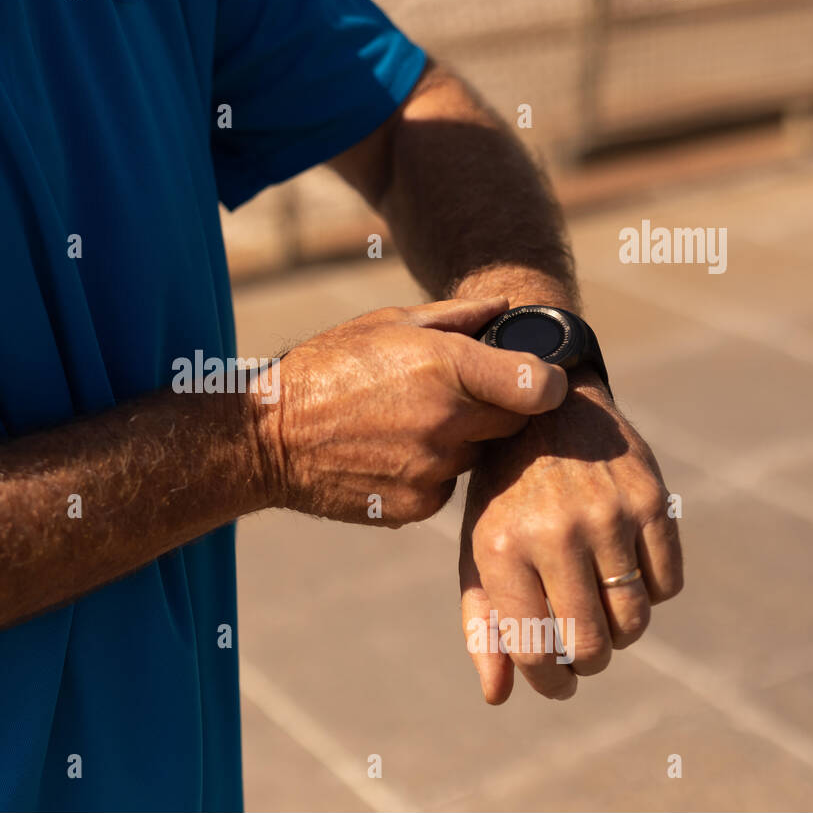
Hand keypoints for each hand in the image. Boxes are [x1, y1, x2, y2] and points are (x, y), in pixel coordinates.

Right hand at [251, 297, 567, 525]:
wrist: (268, 438)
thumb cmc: (326, 368)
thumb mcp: (387, 323)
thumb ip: (457, 317)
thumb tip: (506, 307)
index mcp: (446, 367)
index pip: (540, 387)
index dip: (545, 383)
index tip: (536, 380)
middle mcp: (448, 421)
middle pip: (514, 424)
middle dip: (498, 409)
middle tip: (459, 397)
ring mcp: (434, 470)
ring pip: (476, 456)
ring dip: (459, 441)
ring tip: (408, 424)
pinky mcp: (418, 506)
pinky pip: (447, 486)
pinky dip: (431, 472)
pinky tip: (390, 453)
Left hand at [457, 373, 683, 702]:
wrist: (544, 409)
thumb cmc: (503, 495)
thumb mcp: (478, 550)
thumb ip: (484, 623)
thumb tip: (498, 695)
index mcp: (502, 547)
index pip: (535, 649)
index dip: (550, 681)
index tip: (558, 683)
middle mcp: (555, 532)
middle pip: (593, 644)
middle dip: (588, 660)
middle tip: (581, 646)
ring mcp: (607, 514)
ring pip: (635, 621)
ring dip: (621, 631)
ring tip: (600, 607)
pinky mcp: (652, 499)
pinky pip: (668, 584)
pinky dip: (651, 592)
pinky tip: (625, 569)